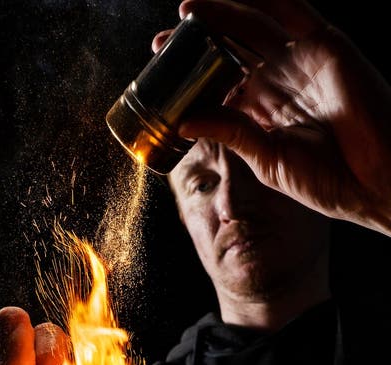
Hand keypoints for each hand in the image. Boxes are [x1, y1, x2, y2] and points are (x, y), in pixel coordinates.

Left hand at [155, 0, 390, 234]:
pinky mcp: (326, 44)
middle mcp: (282, 81)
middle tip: (164, 44)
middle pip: (232, 50)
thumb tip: (185, 121)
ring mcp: (303, 60)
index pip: (221, 83)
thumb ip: (230, 134)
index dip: (192, 76)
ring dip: (223, 15)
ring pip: (256, 26)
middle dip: (199, 43)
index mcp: (265, 111)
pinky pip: (292, 11)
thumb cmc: (328, 181)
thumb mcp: (267, 160)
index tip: (161, 75)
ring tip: (189, 13)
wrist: (375, 181)